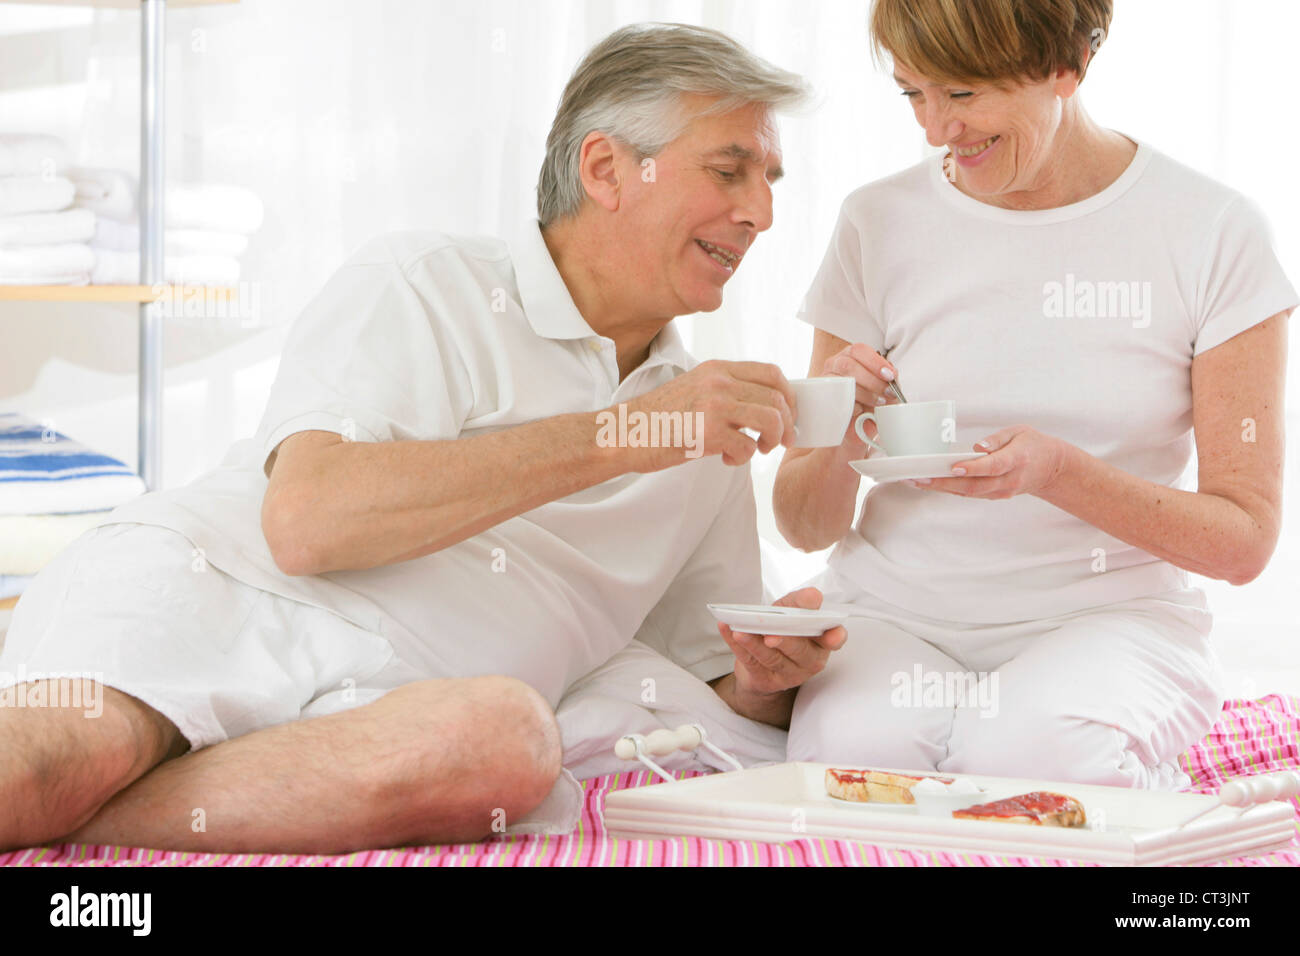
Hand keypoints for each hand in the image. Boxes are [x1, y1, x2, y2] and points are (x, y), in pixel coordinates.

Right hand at [618, 359, 796, 470]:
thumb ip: (726, 390)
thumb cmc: (658, 417)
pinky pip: (747, 446)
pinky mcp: (707, 433)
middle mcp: (718, 382)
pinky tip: (728, 458)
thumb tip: (764, 406)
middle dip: (786, 424)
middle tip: (778, 441)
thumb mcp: (695, 388)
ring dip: (771, 439)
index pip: (771, 373)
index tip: (788, 415)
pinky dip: (743, 457)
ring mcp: (713, 405)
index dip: (788, 396)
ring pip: (770, 420)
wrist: (624, 433)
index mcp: (716, 369)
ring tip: (756, 449)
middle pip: (776, 397)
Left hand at [715, 587, 847, 696]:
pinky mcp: (765, 680)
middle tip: (772, 635)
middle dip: (786, 641)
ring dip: (755, 644)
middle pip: (799, 650)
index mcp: (821, 642)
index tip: (833, 635)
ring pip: (772, 658)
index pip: (833, 639)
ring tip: (741, 632)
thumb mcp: (791, 613)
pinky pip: (750, 662)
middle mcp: (809, 661)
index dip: (835, 637)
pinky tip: (728, 630)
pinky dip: (737, 645)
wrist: (761, 664)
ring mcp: (788, 674)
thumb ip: (799, 603)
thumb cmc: (782, 632)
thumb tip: (812, 596)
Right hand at [820, 343, 898, 451]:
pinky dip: (851, 406)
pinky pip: (834, 399)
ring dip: (864, 393)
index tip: (890, 375)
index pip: (859, 350)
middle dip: (872, 380)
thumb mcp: (882, 390)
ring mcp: (825, 380)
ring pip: (842, 381)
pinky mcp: (821, 398)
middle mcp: (834, 365)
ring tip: (877, 403)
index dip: (876, 362)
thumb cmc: (867, 402)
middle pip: (848, 365)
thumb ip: (888, 382)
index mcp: (850, 356)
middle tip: (887, 393)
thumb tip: (894, 379)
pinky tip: (860, 411)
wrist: (853, 426)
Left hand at [905, 425, 1073, 498]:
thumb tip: (977, 447)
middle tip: (920, 478)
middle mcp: (1008, 480)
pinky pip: (970, 494)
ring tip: (917, 481)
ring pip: (969, 493)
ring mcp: (1002, 491)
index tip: (954, 467)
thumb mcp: (1020, 432)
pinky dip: (950, 490)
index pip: (992, 466)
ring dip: (942, 488)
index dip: (973, 468)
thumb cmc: (1033, 445)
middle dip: (944, 483)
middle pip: (974, 486)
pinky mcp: (995, 496)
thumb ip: (998, 439)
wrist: (1052, 468)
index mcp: (1016, 459)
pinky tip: (932, 484)